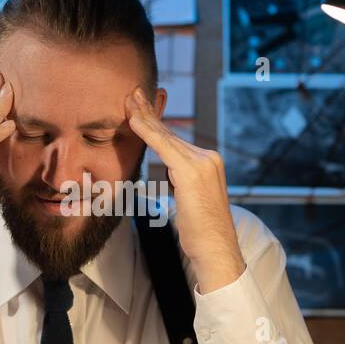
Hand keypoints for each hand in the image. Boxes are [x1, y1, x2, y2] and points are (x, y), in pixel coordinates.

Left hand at [125, 90, 245, 293]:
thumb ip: (181, 179)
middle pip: (171, 133)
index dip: (157, 122)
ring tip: (129, 101)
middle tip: (132, 93)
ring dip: (145, 117)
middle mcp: (208, 157)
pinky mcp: (192, 171)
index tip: (142, 107)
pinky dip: (147, 132)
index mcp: (208, 162)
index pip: (176, 139)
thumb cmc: (200, 232)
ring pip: (166, 137)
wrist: (215, 249)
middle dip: (150, 112)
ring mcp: (203, 162)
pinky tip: (134, 120)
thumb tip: (170, 171)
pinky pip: (164, 147)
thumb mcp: (189, 199)